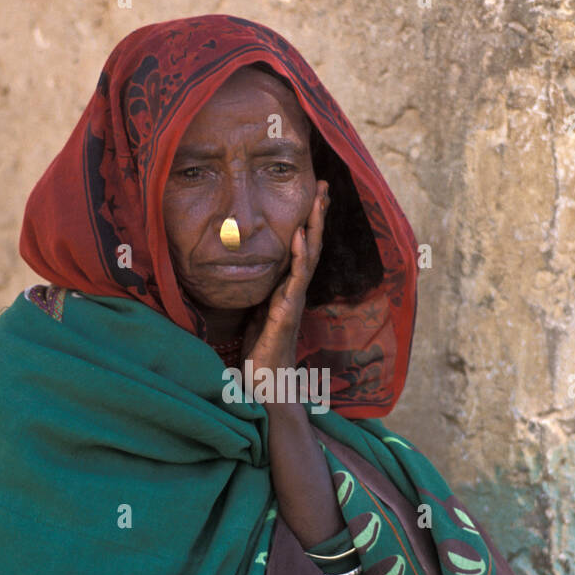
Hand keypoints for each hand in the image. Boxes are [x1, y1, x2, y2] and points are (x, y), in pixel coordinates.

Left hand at [241, 179, 328, 384]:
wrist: (267, 387)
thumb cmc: (260, 355)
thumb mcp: (257, 317)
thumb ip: (261, 296)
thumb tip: (250, 275)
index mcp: (287, 291)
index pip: (300, 251)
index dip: (307, 224)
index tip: (313, 197)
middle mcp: (295, 292)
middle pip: (310, 247)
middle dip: (317, 217)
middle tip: (324, 187)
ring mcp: (293, 302)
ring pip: (308, 258)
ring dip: (313, 228)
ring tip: (318, 201)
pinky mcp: (286, 313)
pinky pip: (295, 280)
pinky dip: (298, 256)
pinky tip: (299, 236)